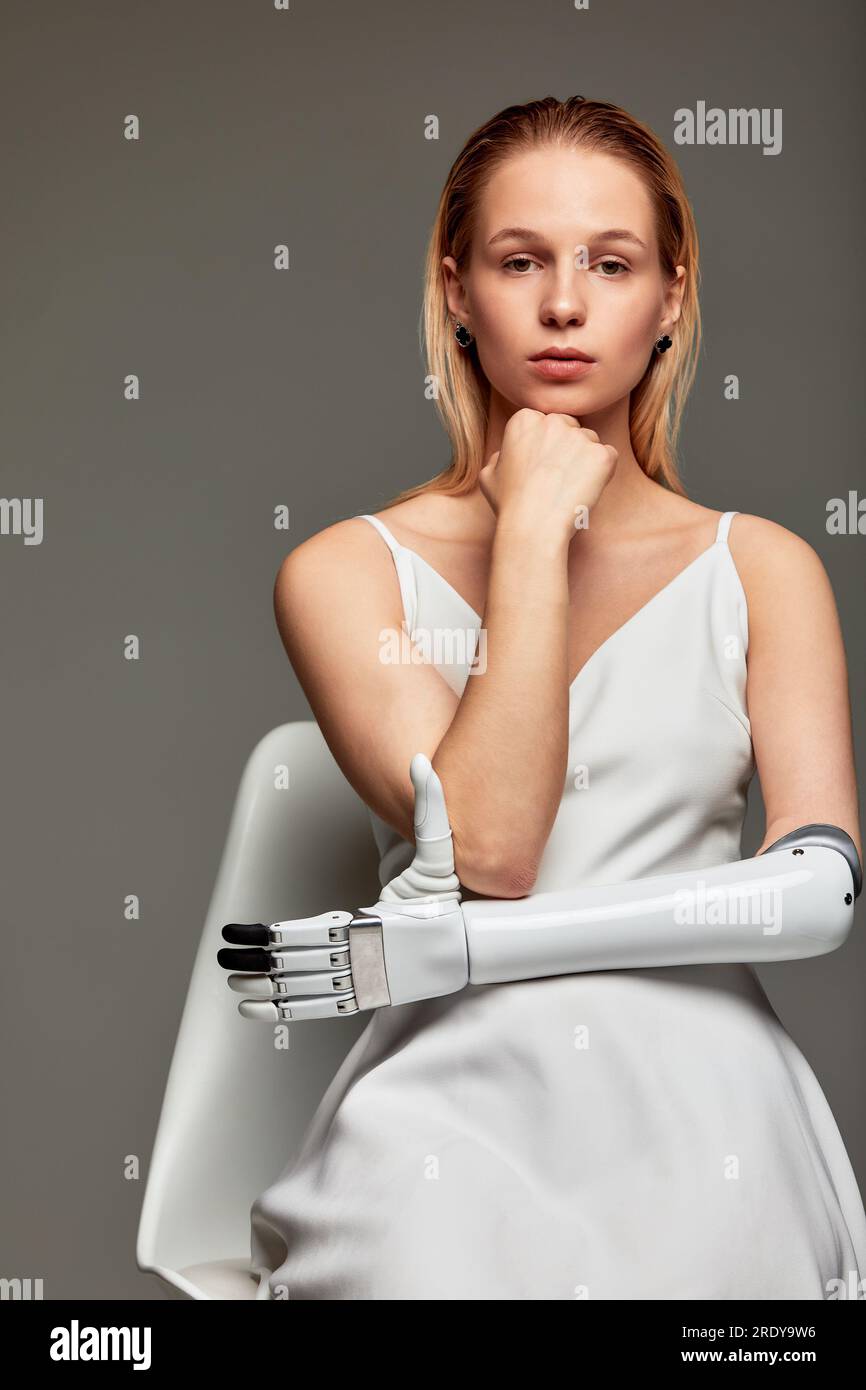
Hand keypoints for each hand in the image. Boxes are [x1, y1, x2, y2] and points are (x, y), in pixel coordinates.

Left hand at [217, 755, 469, 1019]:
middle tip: (222, 956)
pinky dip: (282, 1009)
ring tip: (232, 979)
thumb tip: (421, 764)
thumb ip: (432, 809)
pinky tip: (254, 1008)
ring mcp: (361, 980)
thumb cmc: (446, 902)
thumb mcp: (441, 855)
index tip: (236, 931)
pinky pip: (315, 1008)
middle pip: (295, 962)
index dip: (265, 935)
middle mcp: (359, 957)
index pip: (303, 933)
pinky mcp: (364, 997)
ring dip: (262, 985)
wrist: (468, 949)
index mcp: (366, 925)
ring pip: (301, 987)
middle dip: (253, 960)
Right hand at [478, 407, 617, 546]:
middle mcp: (553, 421)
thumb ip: (500, 456)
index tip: (541, 468)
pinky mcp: (601, 455)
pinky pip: (609, 457)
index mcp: (524, 420)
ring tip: (570, 489)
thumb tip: (505, 455)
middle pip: (571, 428)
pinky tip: (585, 491)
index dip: (547, 447)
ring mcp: (580, 437)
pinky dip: (603, 474)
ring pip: (591, 442)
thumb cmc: (509, 505)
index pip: (547, 423)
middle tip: (558, 480)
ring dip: (585, 461)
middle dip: (569, 449)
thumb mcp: (489, 476)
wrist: (534, 527)